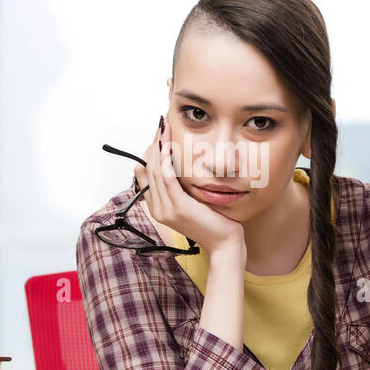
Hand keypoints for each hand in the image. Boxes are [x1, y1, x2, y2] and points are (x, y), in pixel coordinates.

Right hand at [135, 115, 244, 254]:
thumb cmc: (214, 222)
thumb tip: (178, 166)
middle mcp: (157, 209)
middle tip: (162, 125)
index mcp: (157, 207)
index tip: (160, 134)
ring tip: (165, 128)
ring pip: (155, 170)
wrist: (224, 244)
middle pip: (148, 168)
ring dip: (159, 146)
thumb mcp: (193, 201)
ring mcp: (166, 210)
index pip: (145, 173)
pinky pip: (167, 178)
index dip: (150, 151)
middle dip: (155, 144)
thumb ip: (181, 187)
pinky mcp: (178, 208)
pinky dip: (166, 159)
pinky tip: (169, 145)